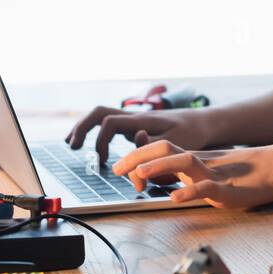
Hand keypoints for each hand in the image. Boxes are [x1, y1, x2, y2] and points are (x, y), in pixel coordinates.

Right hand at [64, 106, 210, 163]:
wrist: (201, 122)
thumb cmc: (190, 134)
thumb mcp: (177, 143)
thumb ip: (154, 145)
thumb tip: (134, 139)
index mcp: (142, 120)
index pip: (111, 122)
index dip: (101, 141)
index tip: (103, 161)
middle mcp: (134, 116)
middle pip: (100, 112)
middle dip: (83, 127)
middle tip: (73, 147)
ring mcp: (133, 119)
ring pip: (102, 115)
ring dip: (84, 127)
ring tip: (71, 144)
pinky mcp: (134, 125)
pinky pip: (108, 123)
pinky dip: (94, 131)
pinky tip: (88, 144)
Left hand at [111, 140, 272, 209]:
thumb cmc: (247, 172)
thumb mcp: (213, 171)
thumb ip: (192, 174)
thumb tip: (168, 183)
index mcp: (195, 158)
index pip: (161, 149)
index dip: (138, 155)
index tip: (118, 166)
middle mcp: (200, 163)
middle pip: (165, 149)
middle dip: (138, 157)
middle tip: (116, 168)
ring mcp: (213, 174)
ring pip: (183, 163)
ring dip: (159, 167)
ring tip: (139, 175)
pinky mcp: (227, 190)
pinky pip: (206, 188)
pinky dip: (188, 191)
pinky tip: (174, 197)